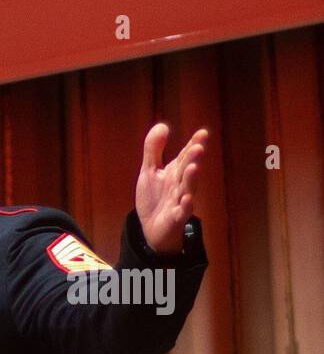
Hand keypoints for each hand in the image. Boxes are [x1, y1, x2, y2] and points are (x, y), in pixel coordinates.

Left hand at [135, 123, 206, 254]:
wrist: (151, 228)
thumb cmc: (154, 198)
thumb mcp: (150, 171)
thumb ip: (154, 150)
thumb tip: (161, 125)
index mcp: (175, 171)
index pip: (185, 155)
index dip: (193, 144)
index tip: (202, 133)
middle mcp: (180, 184)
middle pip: (187, 170)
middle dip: (193, 159)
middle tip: (198, 147)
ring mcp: (180, 201)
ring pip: (187, 189)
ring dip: (191, 179)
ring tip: (194, 167)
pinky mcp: (175, 218)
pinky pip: (182, 211)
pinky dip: (185, 205)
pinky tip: (187, 198)